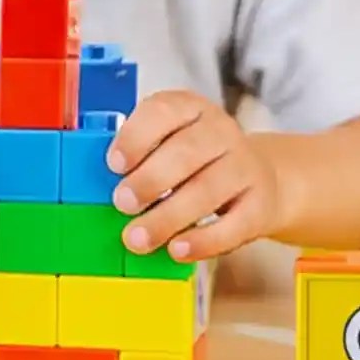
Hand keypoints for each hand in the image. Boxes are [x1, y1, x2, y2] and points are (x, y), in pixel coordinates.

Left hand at [107, 90, 282, 261]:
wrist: (261, 179)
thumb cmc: (197, 162)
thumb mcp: (169, 144)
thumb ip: (139, 157)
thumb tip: (98, 186)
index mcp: (191, 109)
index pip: (164, 111)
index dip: (136, 136)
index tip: (113, 164)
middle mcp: (221, 132)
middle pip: (187, 152)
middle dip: (149, 180)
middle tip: (121, 203)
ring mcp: (245, 167)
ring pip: (207, 190)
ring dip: (168, 217)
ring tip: (137, 238)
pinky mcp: (260, 205)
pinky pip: (234, 224)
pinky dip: (203, 240)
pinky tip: (177, 250)